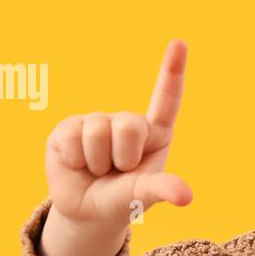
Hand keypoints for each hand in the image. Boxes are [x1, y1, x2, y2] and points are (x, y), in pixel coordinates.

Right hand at [44, 39, 193, 228]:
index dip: (172, 70)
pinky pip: (72, 136)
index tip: (179, 43)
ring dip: (97, 162)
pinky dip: (74, 159)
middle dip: (123, 157)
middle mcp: (127, 121)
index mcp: (155, 133)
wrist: (86, 212)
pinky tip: (76, 164)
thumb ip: (162, 189)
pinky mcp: (67, 127)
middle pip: (129, 125)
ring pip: (97, 132)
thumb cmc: (123, 201)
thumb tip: (186, 197)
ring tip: (97, 170)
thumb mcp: (143, 195)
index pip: (166, 99)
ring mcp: (96, 121)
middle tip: (118, 171)